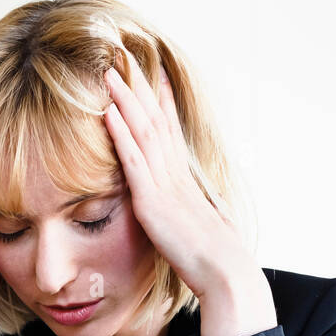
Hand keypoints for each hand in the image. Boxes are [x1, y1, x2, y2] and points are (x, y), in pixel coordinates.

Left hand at [103, 54, 274, 335]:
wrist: (226, 275)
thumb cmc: (217, 262)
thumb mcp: (202, 232)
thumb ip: (193, 217)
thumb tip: (195, 217)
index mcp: (187, 182)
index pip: (171, 134)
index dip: (161, 104)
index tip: (154, 78)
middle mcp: (177, 176)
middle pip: (155, 122)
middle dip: (140, 90)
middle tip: (126, 59)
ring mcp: (166, 186)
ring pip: (144, 132)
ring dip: (126, 101)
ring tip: (110, 73)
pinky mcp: (153, 202)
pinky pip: (134, 160)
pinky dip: (121, 134)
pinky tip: (109, 112)